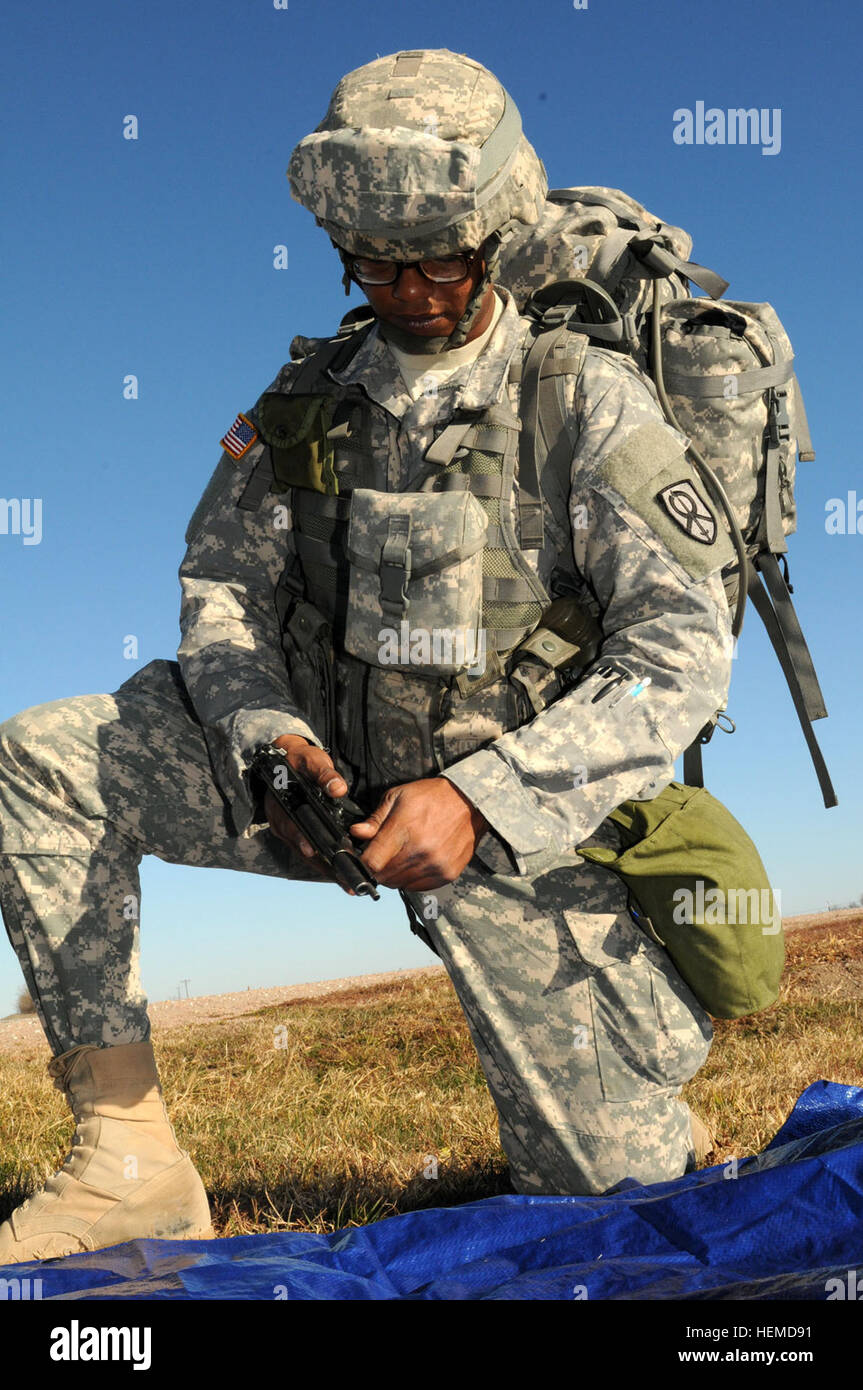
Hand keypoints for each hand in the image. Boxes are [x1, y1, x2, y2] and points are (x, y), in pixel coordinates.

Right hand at [264, 734, 347, 880]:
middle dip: (322, 864)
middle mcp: (280, 822)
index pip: (291, 825)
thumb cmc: (300, 760)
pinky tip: (338, 873)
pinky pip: (307, 852)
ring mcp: (286, 831)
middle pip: (300, 847)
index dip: (302, 838)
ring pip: (304, 855)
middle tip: (342, 879)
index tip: (314, 851)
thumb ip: (325, 774)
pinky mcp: (294, 836)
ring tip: (345, 883)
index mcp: (281, 804)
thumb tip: (339, 789)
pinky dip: (322, 863)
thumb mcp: (312, 760)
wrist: (286, 760)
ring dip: (324, 869)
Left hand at [347, 777, 489, 890]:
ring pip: (400, 885)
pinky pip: (419, 887)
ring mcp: (436, 865)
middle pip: (384, 877)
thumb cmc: (431, 797)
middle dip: (377, 868)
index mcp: (404, 829)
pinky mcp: (448, 873)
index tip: (362, 857)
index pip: (371, 862)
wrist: (469, 802)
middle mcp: (420, 851)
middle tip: (383, 854)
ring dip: (394, 875)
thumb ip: (375, 819)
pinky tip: (415, 862)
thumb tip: (356, 833)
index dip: (361, 862)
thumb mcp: (397, 797)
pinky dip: (411, 879)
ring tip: (400, 856)